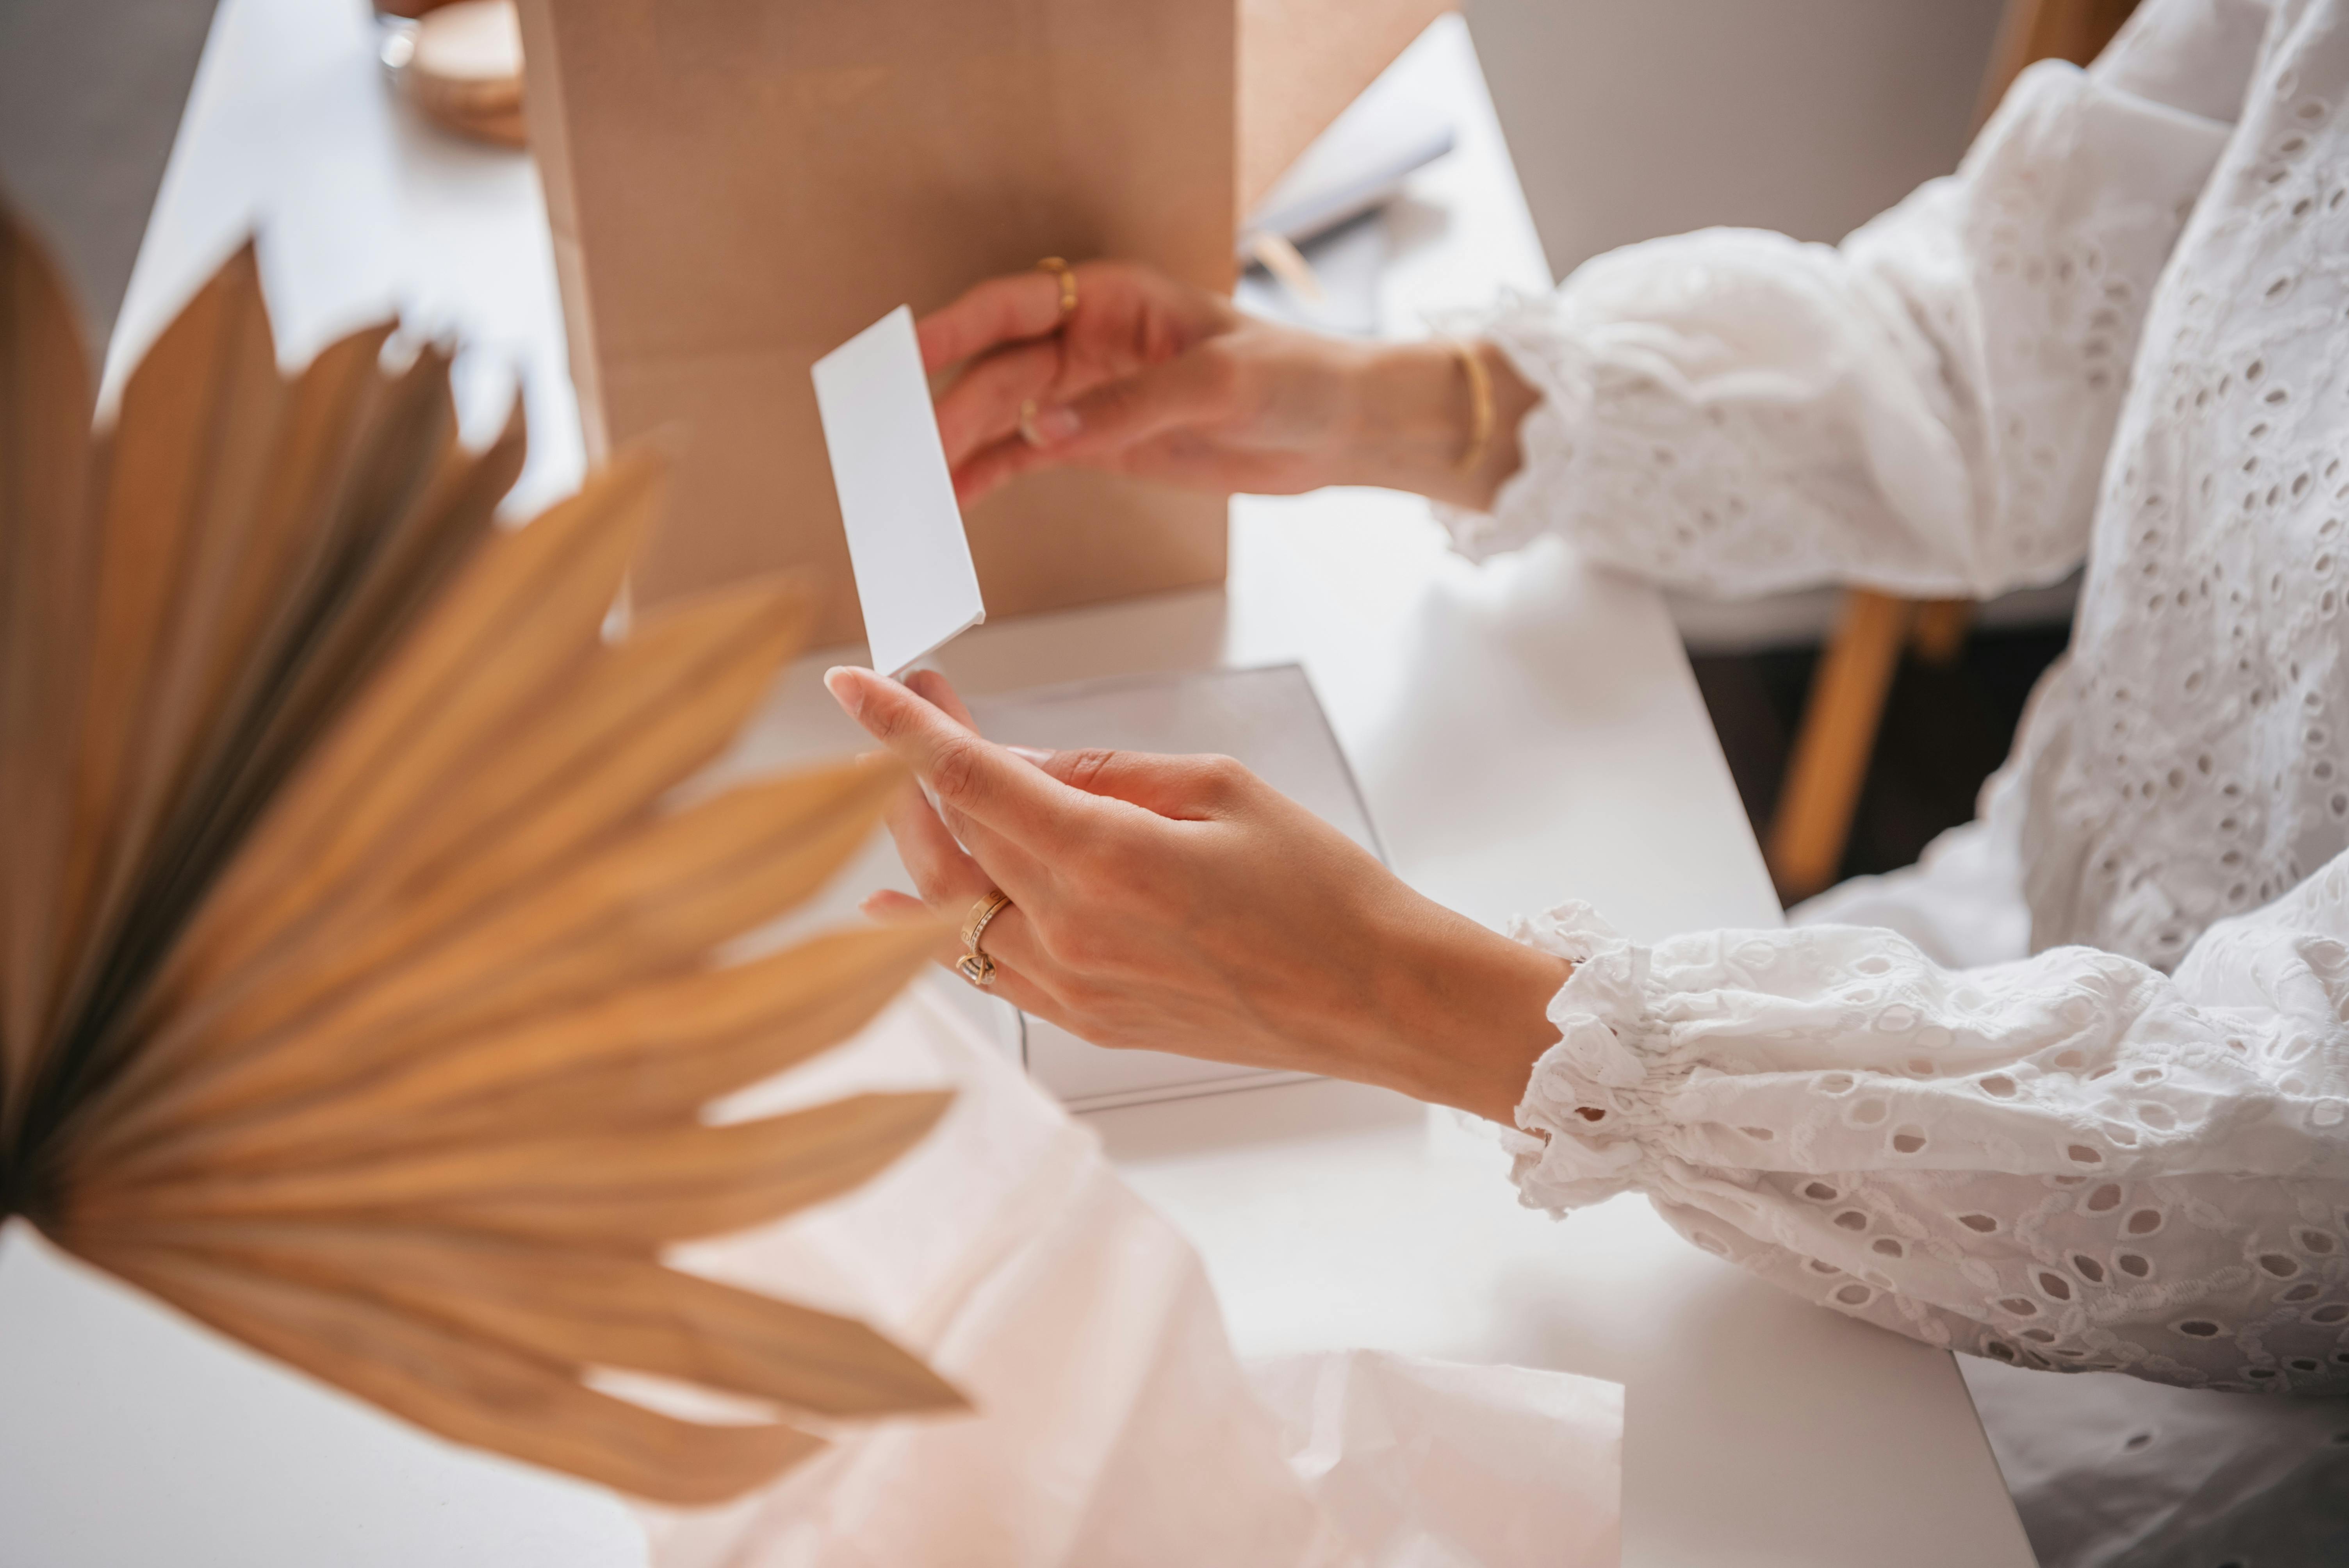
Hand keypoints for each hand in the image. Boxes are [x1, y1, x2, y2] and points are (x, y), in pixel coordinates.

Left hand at [826, 665, 1568, 1122]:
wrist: (1379, 998)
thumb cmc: (1321, 890)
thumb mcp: (1218, 788)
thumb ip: (1105, 774)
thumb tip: (1022, 766)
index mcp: (1104, 860)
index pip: (968, 779)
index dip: (899, 727)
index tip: (852, 684)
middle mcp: (1071, 932)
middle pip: (945, 843)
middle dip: (910, 767)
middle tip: (916, 704)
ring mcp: (1073, 988)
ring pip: (950, 911)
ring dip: (921, 842)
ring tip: (907, 784)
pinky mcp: (1087, 1022)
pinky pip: (985, 966)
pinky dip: (936, 927)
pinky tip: (899, 905)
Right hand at [917, 261, 1536, 511]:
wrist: (1337, 428)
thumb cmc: (1292, 377)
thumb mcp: (1217, 384)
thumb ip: (1128, 407)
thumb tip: (1043, 430)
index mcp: (1110, 298)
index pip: (1012, 305)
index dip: (952, 328)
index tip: (903, 354)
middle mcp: (1086, 339)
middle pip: (995, 369)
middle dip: (946, 406)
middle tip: (900, 449)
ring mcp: (1087, 392)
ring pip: (1000, 415)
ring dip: (956, 447)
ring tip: (911, 485)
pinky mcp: (1098, 441)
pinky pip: (1024, 455)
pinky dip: (986, 476)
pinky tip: (950, 500)